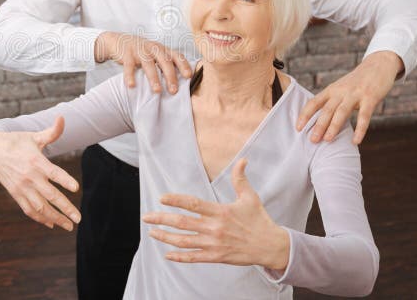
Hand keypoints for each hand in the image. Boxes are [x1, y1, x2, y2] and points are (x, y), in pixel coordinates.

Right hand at [0, 116, 80, 230]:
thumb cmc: (18, 142)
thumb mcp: (35, 136)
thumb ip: (52, 131)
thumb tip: (63, 117)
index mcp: (36, 161)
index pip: (54, 172)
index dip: (65, 180)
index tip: (76, 188)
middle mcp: (30, 177)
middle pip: (50, 195)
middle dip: (65, 208)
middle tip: (78, 218)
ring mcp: (22, 188)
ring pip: (40, 207)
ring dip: (55, 218)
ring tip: (69, 225)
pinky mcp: (16, 194)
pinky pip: (29, 210)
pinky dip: (40, 219)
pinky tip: (52, 224)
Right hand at [94, 31, 191, 93]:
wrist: (119, 41)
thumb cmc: (142, 51)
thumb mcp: (155, 53)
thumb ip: (166, 63)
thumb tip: (181, 81)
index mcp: (162, 49)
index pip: (176, 56)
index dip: (183, 65)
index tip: (189, 76)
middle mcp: (153, 48)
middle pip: (164, 61)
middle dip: (170, 76)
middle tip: (174, 90)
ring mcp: (140, 50)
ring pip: (148, 64)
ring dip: (154, 78)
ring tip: (157, 91)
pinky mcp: (127, 54)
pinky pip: (129, 66)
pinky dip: (130, 76)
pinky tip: (132, 85)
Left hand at [142, 159, 289, 269]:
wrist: (270, 246)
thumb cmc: (259, 220)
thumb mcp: (250, 197)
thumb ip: (240, 178)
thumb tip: (243, 159)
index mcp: (221, 211)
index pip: (193, 204)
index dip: (176, 200)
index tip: (162, 198)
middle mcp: (214, 228)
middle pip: (182, 223)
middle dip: (162, 219)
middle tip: (146, 217)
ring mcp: (214, 244)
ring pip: (184, 241)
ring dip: (165, 237)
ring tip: (152, 233)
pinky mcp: (216, 257)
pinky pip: (193, 257)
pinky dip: (179, 257)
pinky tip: (167, 254)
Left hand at [297, 51, 403, 144]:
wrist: (378, 64)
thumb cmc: (357, 81)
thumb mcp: (341, 89)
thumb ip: (333, 102)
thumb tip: (321, 121)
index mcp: (331, 90)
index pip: (314, 102)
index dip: (305, 115)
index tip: (297, 128)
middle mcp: (341, 91)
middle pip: (326, 109)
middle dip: (318, 125)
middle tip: (312, 140)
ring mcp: (355, 94)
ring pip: (342, 112)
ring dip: (334, 126)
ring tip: (327, 140)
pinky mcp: (370, 98)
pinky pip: (364, 116)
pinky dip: (360, 129)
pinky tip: (356, 141)